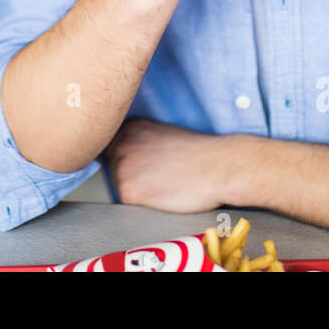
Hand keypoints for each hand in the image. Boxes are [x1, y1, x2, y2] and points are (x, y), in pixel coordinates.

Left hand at [105, 119, 234, 211]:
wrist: (217, 167)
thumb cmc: (198, 153)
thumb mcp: (163, 133)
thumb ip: (140, 140)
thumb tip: (129, 155)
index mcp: (130, 127)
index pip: (112, 145)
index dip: (127, 158)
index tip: (142, 164)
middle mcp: (121, 143)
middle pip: (111, 165)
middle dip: (128, 173)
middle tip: (155, 176)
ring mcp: (121, 166)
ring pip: (117, 184)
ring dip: (135, 187)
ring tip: (161, 184)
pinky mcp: (127, 190)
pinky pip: (126, 201)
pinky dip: (141, 201)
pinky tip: (161, 193)